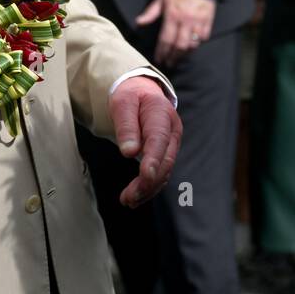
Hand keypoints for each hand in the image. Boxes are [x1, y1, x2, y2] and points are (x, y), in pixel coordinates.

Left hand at [108, 76, 181, 208]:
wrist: (141, 93)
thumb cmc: (130, 97)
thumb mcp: (122, 103)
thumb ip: (126, 126)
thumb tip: (129, 152)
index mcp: (162, 115)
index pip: (159, 140)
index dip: (154, 159)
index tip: (146, 176)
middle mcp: (172, 132)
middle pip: (165, 161)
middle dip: (148, 182)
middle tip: (128, 198)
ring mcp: (171, 144)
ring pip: (164, 172)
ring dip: (148, 189)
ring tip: (128, 201)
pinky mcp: (165, 154)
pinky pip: (160, 174)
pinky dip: (149, 187)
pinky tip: (134, 197)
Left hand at [134, 0, 216, 68]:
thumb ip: (151, 12)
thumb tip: (139, 21)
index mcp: (172, 15)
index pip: (166, 39)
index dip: (162, 52)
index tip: (159, 59)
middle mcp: (185, 20)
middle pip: (179, 45)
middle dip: (173, 57)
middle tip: (169, 64)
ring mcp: (198, 21)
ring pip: (193, 44)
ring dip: (185, 53)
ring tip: (179, 58)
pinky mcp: (208, 20)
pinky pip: (204, 37)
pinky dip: (199, 43)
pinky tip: (193, 47)